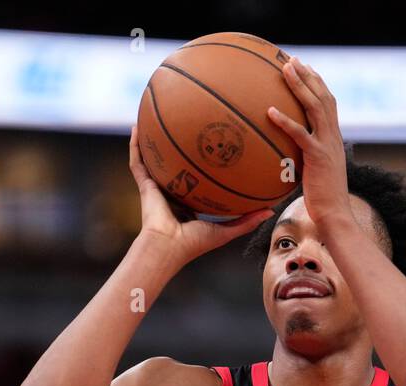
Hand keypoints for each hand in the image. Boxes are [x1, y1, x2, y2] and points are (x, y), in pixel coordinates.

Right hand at [127, 125, 271, 267]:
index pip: (195, 182)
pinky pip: (137, 161)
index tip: (215, 150)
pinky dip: (135, 145)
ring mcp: (156, 188)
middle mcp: (172, 194)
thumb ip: (247, 220)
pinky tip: (136, 127)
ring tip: (156, 119)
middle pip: (175, 166)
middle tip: (189, 128)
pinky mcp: (145, 185)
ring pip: (154, 160)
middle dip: (180, 149)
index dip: (203, 168)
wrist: (168, 247)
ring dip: (154, 142)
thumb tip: (270, 210)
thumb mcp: (225, 230)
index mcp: (188, 204)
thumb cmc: (194, 243)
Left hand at [266, 57, 351, 234]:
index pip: (328, 103)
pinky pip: (300, 134)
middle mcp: (333, 137)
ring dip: (299, 85)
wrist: (336, 215)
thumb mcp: (316, 173)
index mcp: (333, 139)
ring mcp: (327, 145)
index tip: (304, 68)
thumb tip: (287, 156)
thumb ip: (306, 159)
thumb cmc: (323, 200)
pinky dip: (285, 121)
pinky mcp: (318, 157)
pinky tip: (270, 112)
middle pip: (323, 96)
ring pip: (315, 107)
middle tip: (292, 59)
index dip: (317, 84)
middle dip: (308, 75)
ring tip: (284, 69)